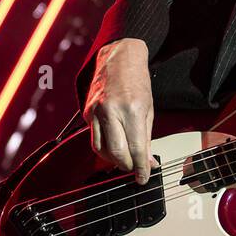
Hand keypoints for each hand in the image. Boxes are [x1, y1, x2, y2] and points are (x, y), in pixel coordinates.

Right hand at [83, 37, 155, 183]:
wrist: (118, 57)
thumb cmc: (137, 81)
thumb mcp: (149, 108)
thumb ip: (146, 137)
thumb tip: (147, 161)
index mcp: (132, 110)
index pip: (136, 149)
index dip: (140, 168)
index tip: (143, 178)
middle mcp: (111, 112)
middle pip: (116, 152)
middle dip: (126, 166)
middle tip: (134, 169)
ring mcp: (96, 112)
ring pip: (100, 149)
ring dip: (113, 160)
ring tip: (124, 159)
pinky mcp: (87, 112)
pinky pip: (94, 137)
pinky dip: (104, 147)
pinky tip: (113, 146)